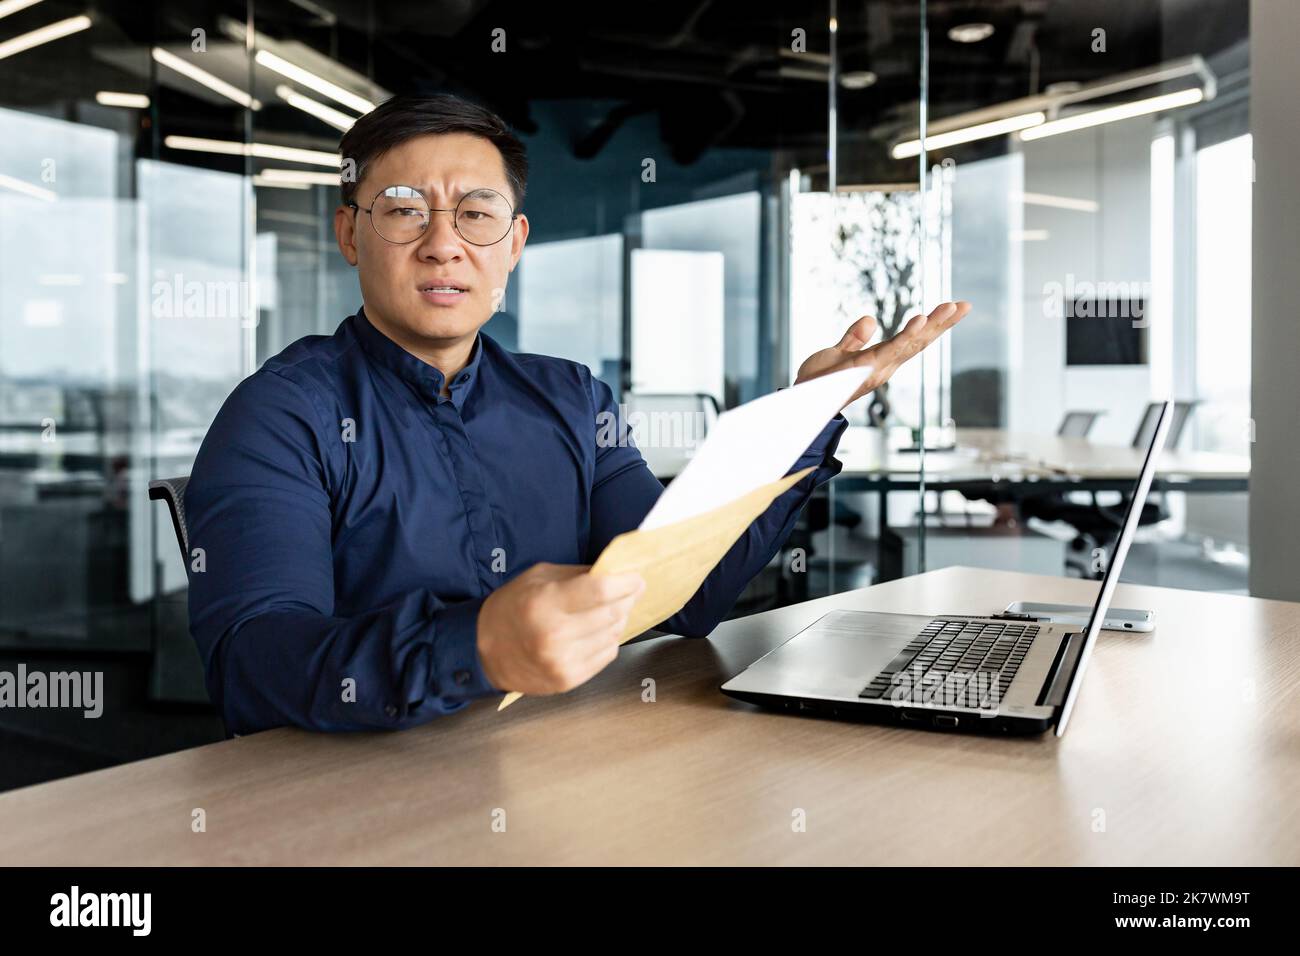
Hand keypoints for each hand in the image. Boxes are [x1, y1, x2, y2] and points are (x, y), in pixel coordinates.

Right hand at [477, 563, 645, 694]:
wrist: (484, 651)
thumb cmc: (513, 608)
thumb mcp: (540, 577)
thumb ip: (579, 575)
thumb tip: (618, 573)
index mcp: (544, 603)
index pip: (601, 591)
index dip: (626, 583)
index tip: (636, 578)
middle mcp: (553, 635)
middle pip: (612, 613)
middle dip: (627, 599)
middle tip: (629, 590)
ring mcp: (561, 661)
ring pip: (614, 634)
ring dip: (618, 620)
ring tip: (608, 610)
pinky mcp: (567, 680)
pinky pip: (607, 655)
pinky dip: (607, 640)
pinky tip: (595, 632)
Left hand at [794, 300, 971, 410]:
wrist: (801, 401)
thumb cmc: (819, 381)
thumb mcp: (838, 353)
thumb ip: (854, 337)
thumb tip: (869, 320)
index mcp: (882, 359)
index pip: (913, 339)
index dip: (934, 325)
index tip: (954, 307)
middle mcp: (886, 365)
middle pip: (920, 341)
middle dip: (943, 323)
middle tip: (966, 305)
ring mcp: (878, 368)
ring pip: (911, 344)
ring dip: (931, 325)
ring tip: (950, 307)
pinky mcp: (866, 369)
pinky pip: (891, 349)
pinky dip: (907, 335)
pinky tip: (920, 319)